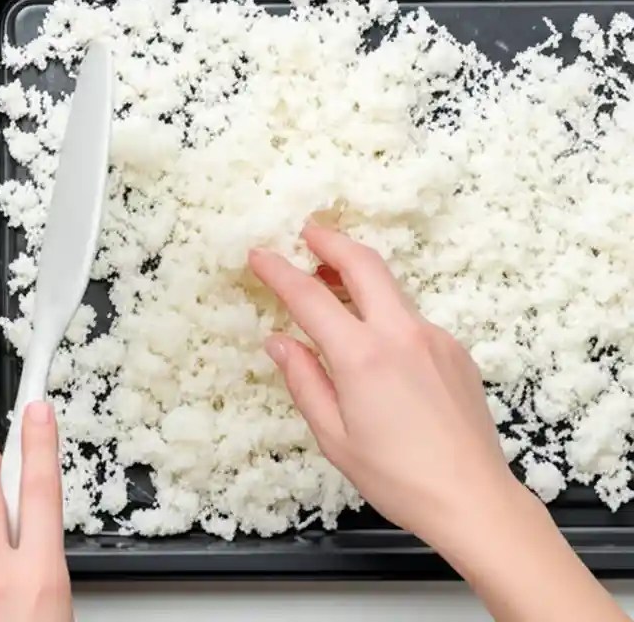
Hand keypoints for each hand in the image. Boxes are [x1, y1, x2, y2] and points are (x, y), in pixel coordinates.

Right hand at [251, 223, 627, 621]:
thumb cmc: (396, 477)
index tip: (258, 254)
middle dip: (332, 241)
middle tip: (307, 232)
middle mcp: (401, 334)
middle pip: (364, 264)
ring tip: (331, 282)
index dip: (278, 270)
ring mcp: (434, 338)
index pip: (309, 296)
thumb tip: (279, 341)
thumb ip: (304, 380)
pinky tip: (373, 344)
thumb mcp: (333, 436)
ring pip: (390, 290)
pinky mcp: (455, 351)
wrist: (473, 499)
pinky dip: (384, 315)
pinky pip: (410, 321)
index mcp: (362, 356)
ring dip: (358, 276)